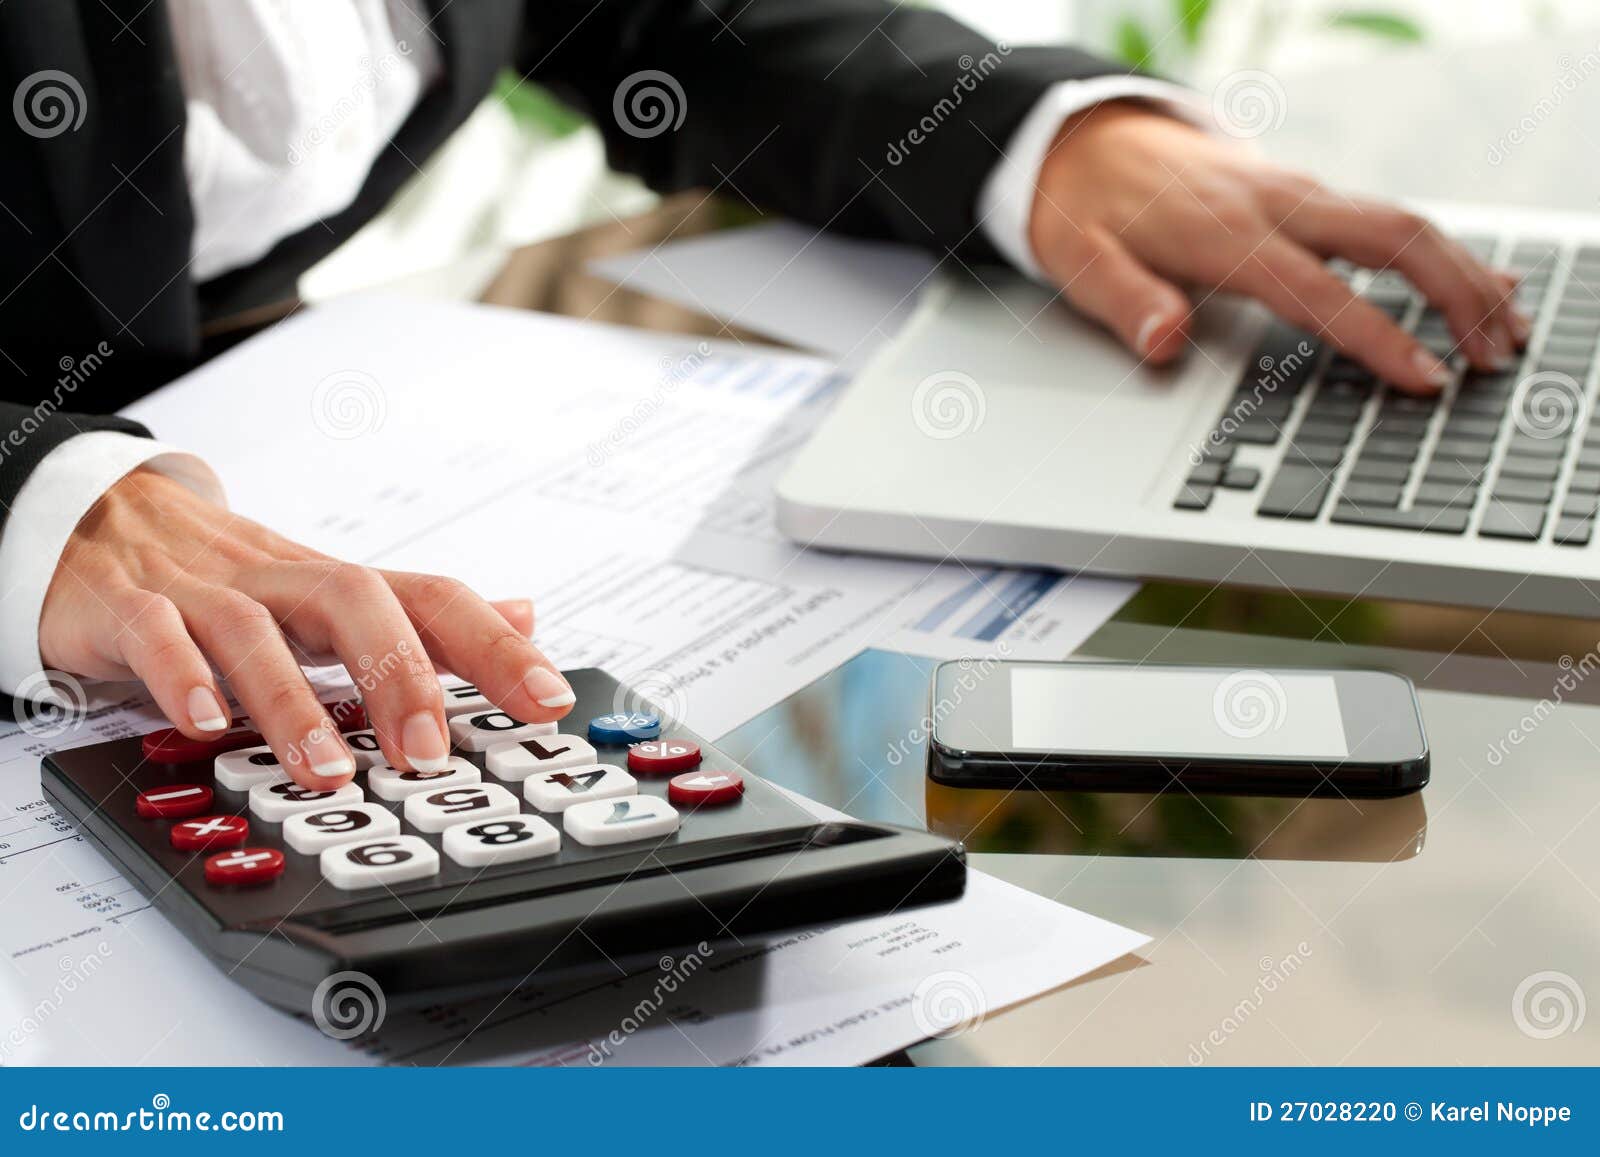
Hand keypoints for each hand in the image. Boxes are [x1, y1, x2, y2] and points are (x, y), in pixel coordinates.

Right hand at [41, 468, 575, 786]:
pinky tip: (206, 724)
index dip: (496, 646)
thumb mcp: (334, 596)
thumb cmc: (231, 576)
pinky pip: (156, 634)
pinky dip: (181, 677)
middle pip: (356, 601)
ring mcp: (204, 592)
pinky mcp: (128, 607)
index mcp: (338, 587)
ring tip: (328, 770)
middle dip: (402, 675)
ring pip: (255, 630)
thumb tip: (524, 615)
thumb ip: (426, 616)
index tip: (547, 701)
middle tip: (430, 754)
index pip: (434, 600)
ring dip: (294, 702)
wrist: (100, 522)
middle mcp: (281, 583)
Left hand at [1028, 102, 1527, 393]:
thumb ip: (1126, 303)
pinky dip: (1441, 252)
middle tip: (1495, 358)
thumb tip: (1164, 343)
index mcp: (1224, 233)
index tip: (1426, 380)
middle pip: (1393, 237)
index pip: (1318, 292)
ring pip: (1404, 223)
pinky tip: (1482, 282)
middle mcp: (1275, 204)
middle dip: (1456, 296)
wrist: (1085, 140)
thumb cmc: (1086, 211)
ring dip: (1465, 274)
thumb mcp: (1081, 261)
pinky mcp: (1306, 193)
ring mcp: (1297, 193)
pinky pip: (1388, 218)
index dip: (1378, 340)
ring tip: (1508, 331)